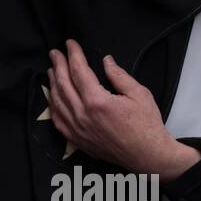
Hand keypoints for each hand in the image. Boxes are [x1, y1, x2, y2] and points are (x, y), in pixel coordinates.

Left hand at [47, 40, 200, 179]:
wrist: (148, 156)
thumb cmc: (147, 126)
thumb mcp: (139, 94)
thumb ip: (119, 75)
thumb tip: (106, 61)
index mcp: (97, 102)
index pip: (78, 71)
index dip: (73, 55)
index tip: (70, 44)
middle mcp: (83, 115)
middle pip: (63, 84)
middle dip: (58, 65)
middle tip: (55, 53)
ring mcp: (78, 129)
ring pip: (57, 101)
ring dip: (52, 83)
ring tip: (51, 70)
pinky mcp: (78, 140)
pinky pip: (58, 120)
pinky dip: (53, 106)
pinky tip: (53, 97)